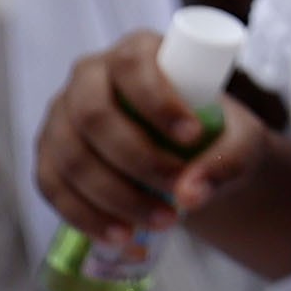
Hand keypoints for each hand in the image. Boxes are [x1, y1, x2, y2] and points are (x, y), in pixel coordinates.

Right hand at [35, 26, 262, 237]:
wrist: (192, 159)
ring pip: (71, 157)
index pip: (132, 66)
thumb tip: (190, 194)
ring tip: (162, 223)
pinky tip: (121, 237)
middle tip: (179, 195)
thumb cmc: (215, 136)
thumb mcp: (241, 142)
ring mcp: (62, 117)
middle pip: (93, 115)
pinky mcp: (49, 156)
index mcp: (136, 53)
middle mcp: (89, 77)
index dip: (158, 101)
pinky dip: (85, 217)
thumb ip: (228, 161)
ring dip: (115, 197)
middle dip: (137, 161)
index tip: (193, 137)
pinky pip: (52, 187)